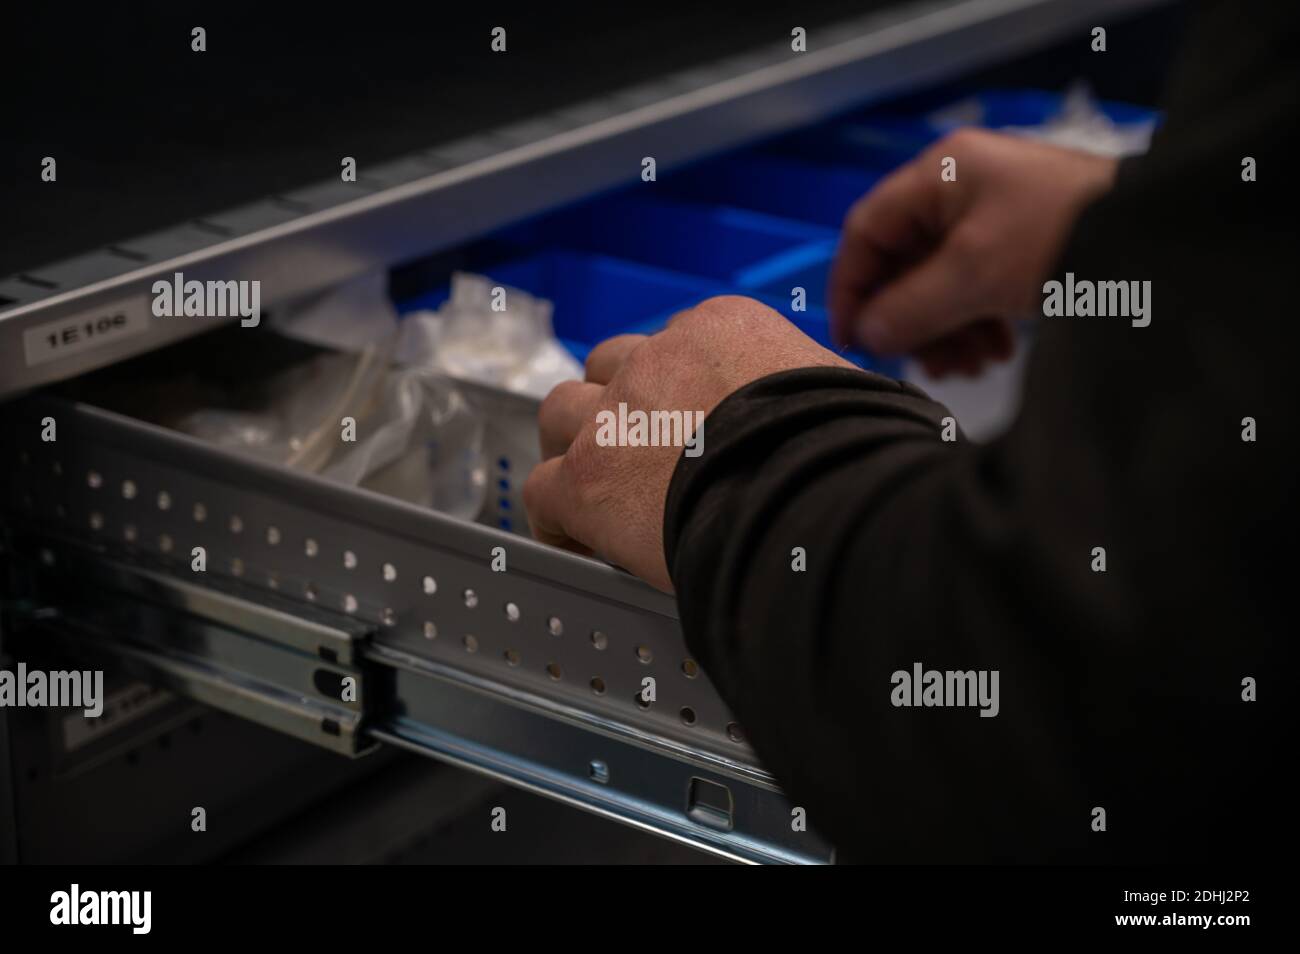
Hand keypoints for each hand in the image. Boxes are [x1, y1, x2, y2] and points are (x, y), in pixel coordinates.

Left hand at [524, 296, 856, 591]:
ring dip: (573, 448)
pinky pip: (544, 491)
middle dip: (617, 405)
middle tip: (637, 452)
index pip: (679, 343)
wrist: (816, 501)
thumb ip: (815, 393)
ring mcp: (615, 417)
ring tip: (594, 489)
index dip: (678, 389)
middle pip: (611, 367)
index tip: (690, 425)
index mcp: (723, 330)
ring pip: (562, 414)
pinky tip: (576, 541)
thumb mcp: (844, 393)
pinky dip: (556, 518)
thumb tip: (846, 416)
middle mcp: (658, 360)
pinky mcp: (587, 480)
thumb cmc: (850, 453)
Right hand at [829, 128, 1117, 376]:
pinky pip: (976, 289)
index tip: (851, 340)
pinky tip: (993, 355)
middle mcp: (961, 190)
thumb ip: (910, 307)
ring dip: (945, 332)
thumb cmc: (1059, 237)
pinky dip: (976, 324)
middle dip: (912, 321)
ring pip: (940, 284)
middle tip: (924, 368)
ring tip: (967, 369)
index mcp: (942, 174)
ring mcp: (993, 218)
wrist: (1162, 237)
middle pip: (905, 264)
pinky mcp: (1020, 247)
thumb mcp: (975, 274)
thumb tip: (867, 335)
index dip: (851, 286)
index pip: (867, 229)